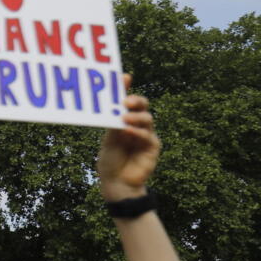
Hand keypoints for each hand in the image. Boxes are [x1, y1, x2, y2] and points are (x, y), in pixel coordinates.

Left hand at [97, 76, 160, 200]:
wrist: (116, 183)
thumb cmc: (110, 160)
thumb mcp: (108, 139)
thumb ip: (112, 123)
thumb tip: (113, 106)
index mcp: (124, 120)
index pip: (128, 101)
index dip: (127, 88)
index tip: (124, 77)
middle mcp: (137, 125)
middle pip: (142, 106)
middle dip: (136, 100)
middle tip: (126, 101)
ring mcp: (146, 135)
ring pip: (147, 118)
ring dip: (136, 116)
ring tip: (124, 117)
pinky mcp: (152, 147)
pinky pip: (147, 136)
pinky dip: (137, 132)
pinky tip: (127, 130)